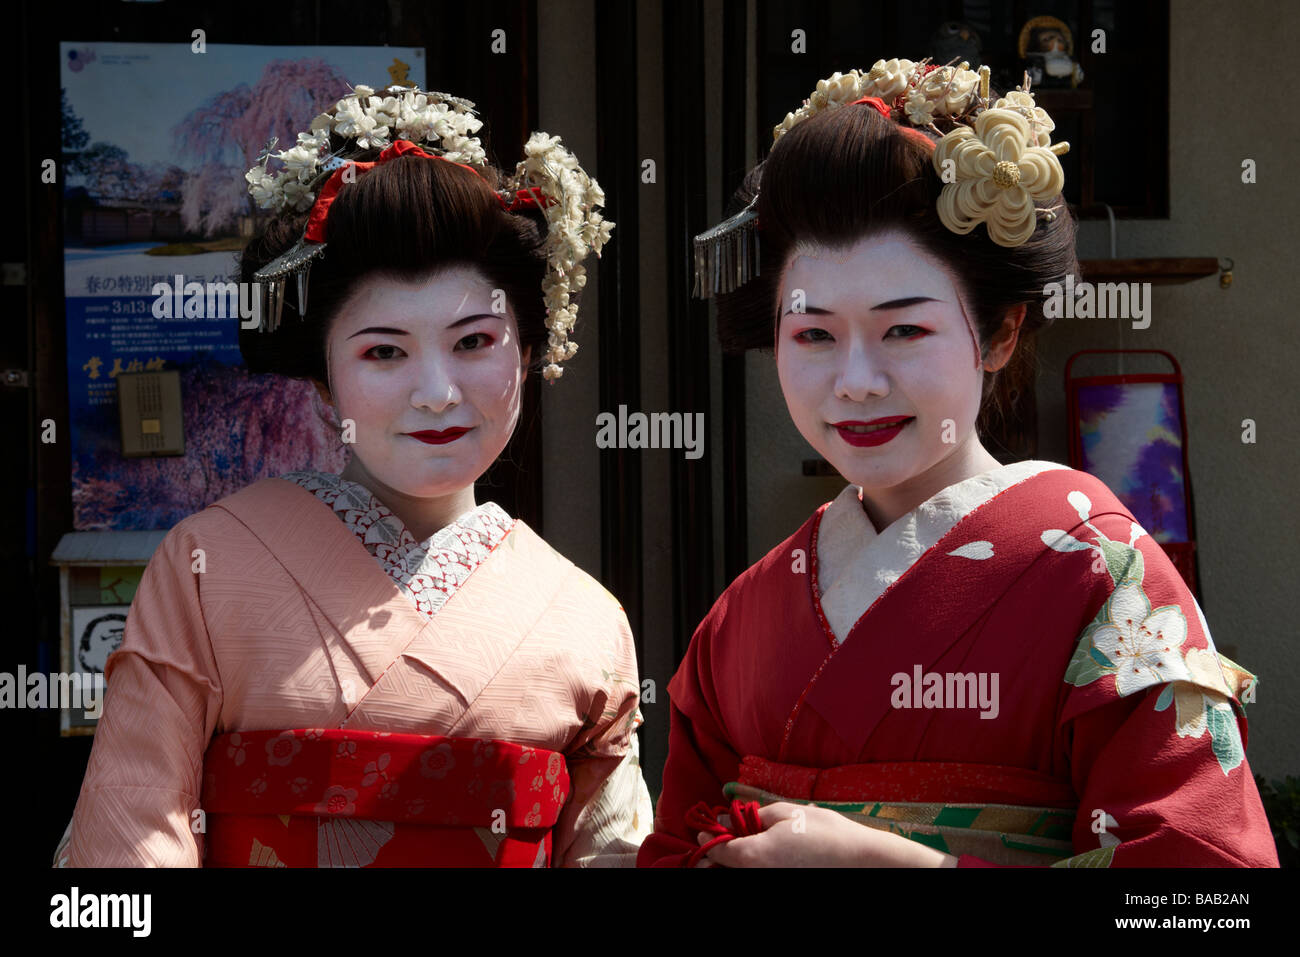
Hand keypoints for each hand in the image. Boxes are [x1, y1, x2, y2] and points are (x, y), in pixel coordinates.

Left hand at [695, 802, 958, 867]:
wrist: (860, 860)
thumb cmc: (825, 832)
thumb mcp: (786, 813)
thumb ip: (753, 816)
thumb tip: (727, 818)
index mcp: (753, 856)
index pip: (718, 850)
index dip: (709, 838)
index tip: (706, 829)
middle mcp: (757, 877)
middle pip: (726, 868)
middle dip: (717, 856)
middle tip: (720, 841)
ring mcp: (772, 883)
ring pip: (742, 873)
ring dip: (735, 862)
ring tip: (738, 847)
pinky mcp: (785, 886)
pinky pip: (760, 875)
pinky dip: (753, 867)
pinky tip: (761, 855)